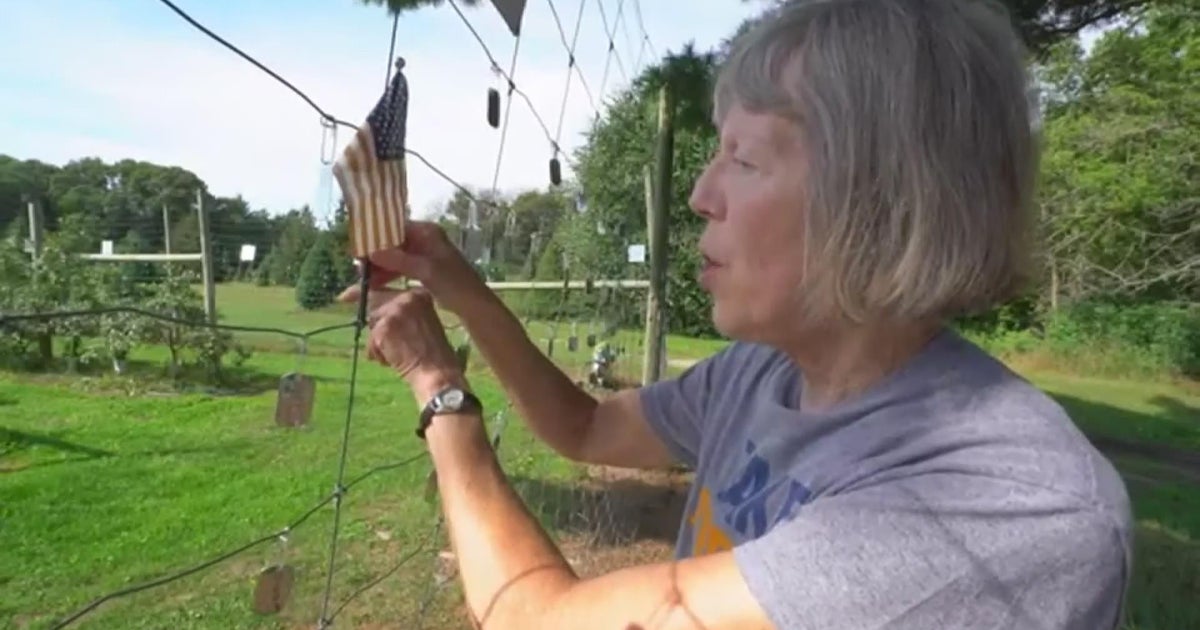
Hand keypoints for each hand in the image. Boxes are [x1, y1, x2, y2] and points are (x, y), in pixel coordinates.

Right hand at [338, 220, 487, 315]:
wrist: (472, 303)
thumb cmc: (454, 282)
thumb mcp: (425, 269)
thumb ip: (399, 260)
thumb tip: (372, 252)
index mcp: (427, 232)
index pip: (395, 227)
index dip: (376, 237)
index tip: (359, 248)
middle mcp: (424, 238)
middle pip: (392, 242)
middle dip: (376, 255)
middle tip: (358, 267)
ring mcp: (423, 253)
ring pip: (395, 257)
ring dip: (380, 267)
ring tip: (363, 280)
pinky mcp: (423, 268)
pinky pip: (400, 268)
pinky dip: (388, 275)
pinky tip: (374, 285)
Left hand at [364, 287, 465, 401]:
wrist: (437, 373)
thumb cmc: (434, 355)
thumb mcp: (423, 323)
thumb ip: (404, 314)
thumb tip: (375, 312)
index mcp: (420, 294)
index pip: (386, 289)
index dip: (364, 293)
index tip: (344, 296)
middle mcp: (408, 297)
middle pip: (375, 306)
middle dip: (375, 327)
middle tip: (385, 345)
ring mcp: (396, 310)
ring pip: (372, 324)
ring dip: (378, 343)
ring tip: (395, 356)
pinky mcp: (385, 327)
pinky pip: (370, 340)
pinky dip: (377, 353)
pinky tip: (391, 361)